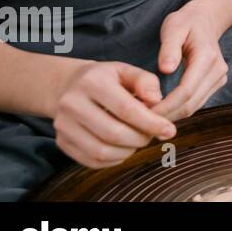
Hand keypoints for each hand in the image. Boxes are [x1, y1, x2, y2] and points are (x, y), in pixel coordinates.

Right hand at [52, 60, 176, 168]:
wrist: (68, 86)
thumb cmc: (106, 79)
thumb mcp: (126, 70)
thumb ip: (145, 81)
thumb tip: (158, 100)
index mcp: (92, 82)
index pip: (126, 109)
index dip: (151, 123)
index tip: (170, 130)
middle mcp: (72, 104)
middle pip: (113, 133)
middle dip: (140, 138)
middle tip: (154, 135)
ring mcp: (63, 125)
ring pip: (101, 151)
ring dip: (128, 151)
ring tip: (139, 140)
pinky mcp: (61, 142)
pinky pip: (92, 160)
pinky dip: (114, 159)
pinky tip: (124, 148)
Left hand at [152, 0, 229, 123]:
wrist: (206, 19)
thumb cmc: (186, 22)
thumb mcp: (174, 27)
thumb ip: (169, 48)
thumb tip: (166, 69)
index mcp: (207, 57)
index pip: (186, 90)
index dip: (165, 105)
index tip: (143, 112)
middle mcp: (217, 71)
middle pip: (191, 103)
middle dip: (166, 115)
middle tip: (140, 120)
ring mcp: (219, 78)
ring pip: (195, 107)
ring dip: (172, 115)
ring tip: (148, 118)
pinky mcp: (216, 84)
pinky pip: (196, 103)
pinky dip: (179, 109)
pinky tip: (161, 110)